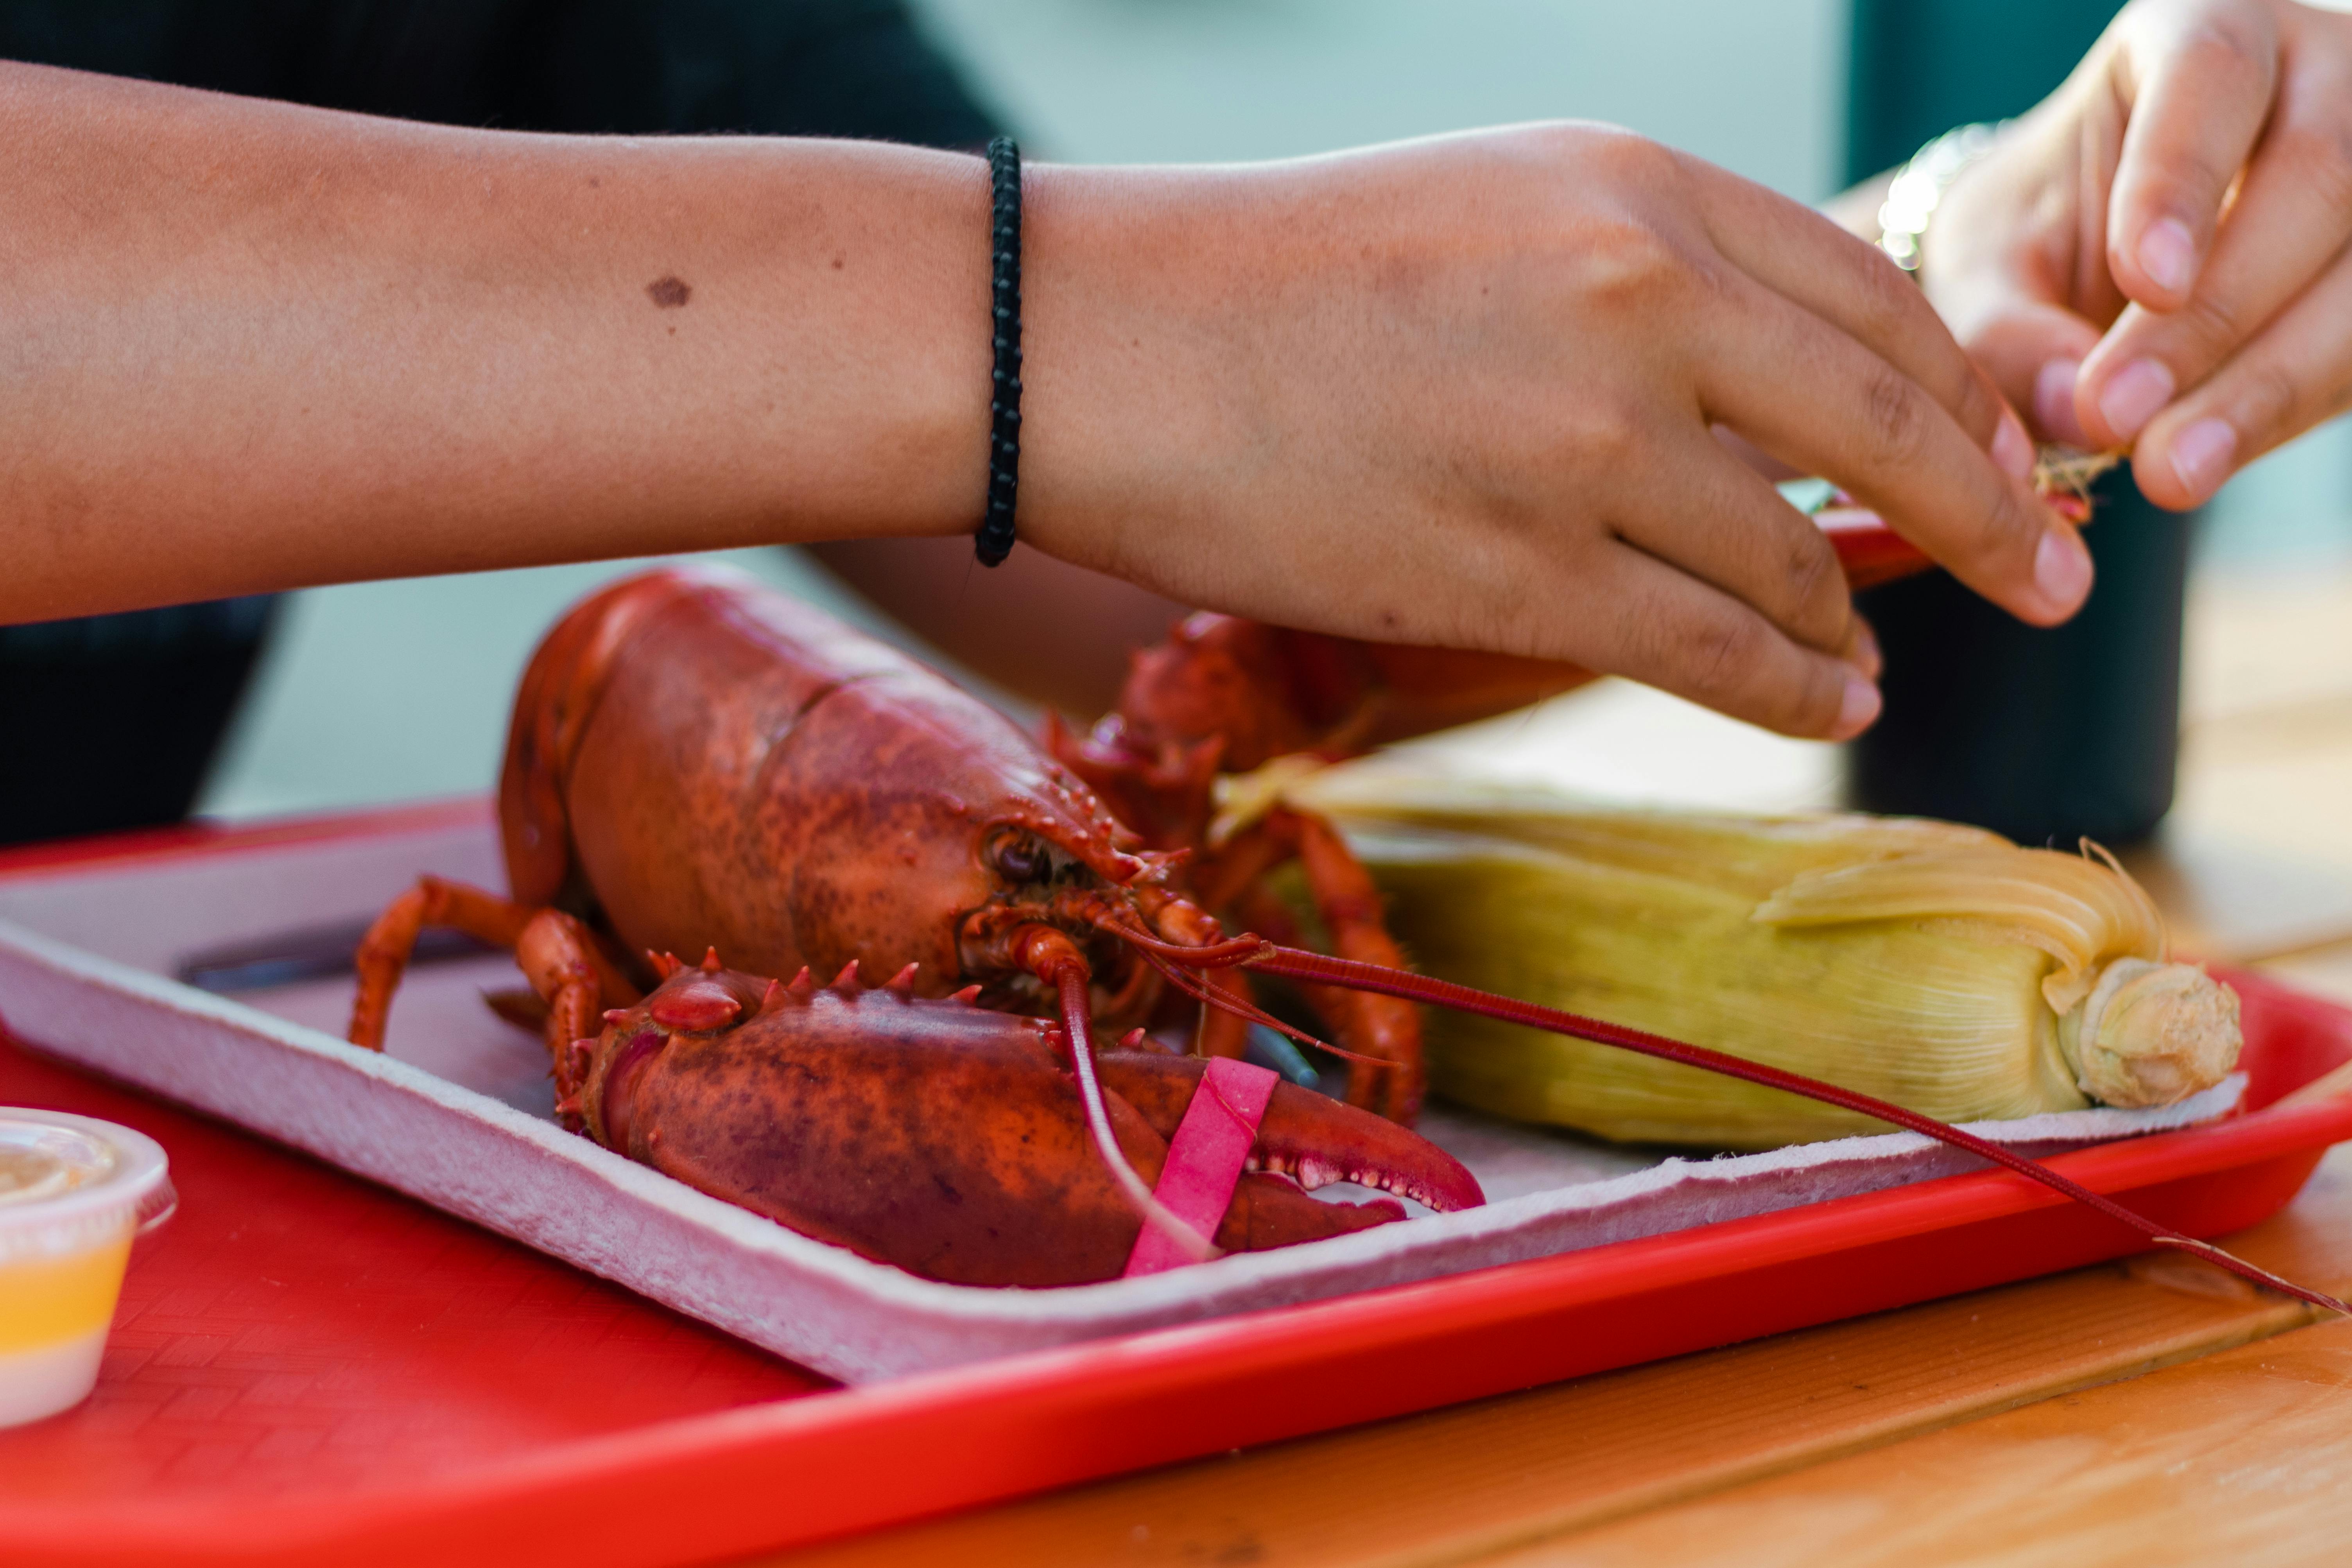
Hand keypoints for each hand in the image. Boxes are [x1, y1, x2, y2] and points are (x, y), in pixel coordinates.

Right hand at [1022, 124, 2083, 741]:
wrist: (1098, 341)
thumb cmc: (1282, 274)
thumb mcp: (1501, 208)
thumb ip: (1658, 279)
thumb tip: (1791, 399)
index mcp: (1641, 191)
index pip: (1881, 302)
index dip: (1969, 397)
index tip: (2009, 459)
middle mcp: (1639, 302)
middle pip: (1891, 429)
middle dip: (1996, 517)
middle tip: (2055, 578)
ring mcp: (1582, 447)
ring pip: (1795, 565)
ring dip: (1853, 624)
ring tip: (1870, 661)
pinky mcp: (1515, 577)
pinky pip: (1714, 654)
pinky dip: (1793, 689)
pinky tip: (1825, 703)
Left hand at [1917, 0, 2351, 508]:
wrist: (2089, 256)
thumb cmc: (2033, 233)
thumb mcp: (1986, 262)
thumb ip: (2005, 327)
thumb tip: (2073, 409)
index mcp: (2204, 28)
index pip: (2213, 79)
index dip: (2184, 182)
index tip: (2145, 283)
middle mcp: (2321, 71)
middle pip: (2317, 173)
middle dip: (2220, 315)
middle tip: (2119, 421)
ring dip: (2271, 382)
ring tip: (2170, 470)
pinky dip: (2291, 405)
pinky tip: (2214, 455)